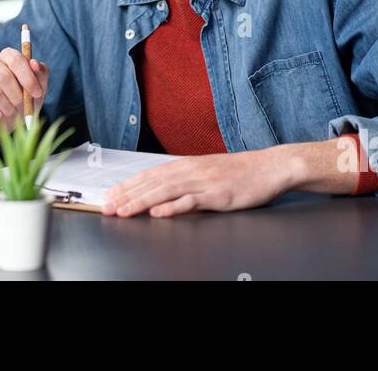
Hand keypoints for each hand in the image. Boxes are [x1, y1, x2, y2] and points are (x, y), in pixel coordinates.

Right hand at [0, 47, 47, 142]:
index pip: (15, 58)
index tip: (37, 94)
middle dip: (17, 95)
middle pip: (3, 75)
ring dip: (6, 107)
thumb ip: (40, 75)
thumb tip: (35, 64)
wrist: (2, 124)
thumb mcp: (36, 91)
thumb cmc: (22, 102)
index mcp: (7, 56)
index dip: (27, 77)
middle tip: (22, 107)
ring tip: (10, 113)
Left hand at [102, 150, 291, 217]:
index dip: (127, 185)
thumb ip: (185, 181)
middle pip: (152, 183)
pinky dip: (174, 207)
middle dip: (126, 195)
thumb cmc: (240, 172)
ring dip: (141, 201)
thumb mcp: (207, 173)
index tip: (109, 195)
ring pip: (166, 191)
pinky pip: (192, 201)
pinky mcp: (218, 195)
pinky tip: (158, 213)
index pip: (149, 174)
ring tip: (123, 210)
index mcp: (187, 165)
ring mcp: (204, 182)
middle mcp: (191, 170)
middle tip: (106, 206)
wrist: (270, 167)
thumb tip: (161, 193)